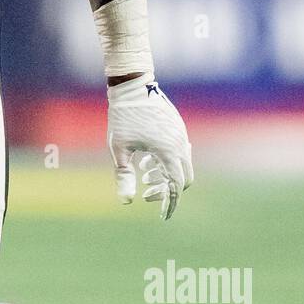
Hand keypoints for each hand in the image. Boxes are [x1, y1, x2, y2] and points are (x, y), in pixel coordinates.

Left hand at [107, 73, 192, 220]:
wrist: (132, 85)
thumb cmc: (122, 117)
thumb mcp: (119, 149)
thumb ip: (124, 176)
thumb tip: (127, 202)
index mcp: (168, 152)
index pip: (175, 187)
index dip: (170, 204)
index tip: (162, 217)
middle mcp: (179, 144)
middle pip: (183, 178)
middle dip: (166, 190)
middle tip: (146, 193)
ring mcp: (180, 134)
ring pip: (181, 165)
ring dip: (165, 175)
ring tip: (143, 174)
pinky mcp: (177, 127)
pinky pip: (178, 151)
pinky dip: (166, 161)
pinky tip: (146, 160)